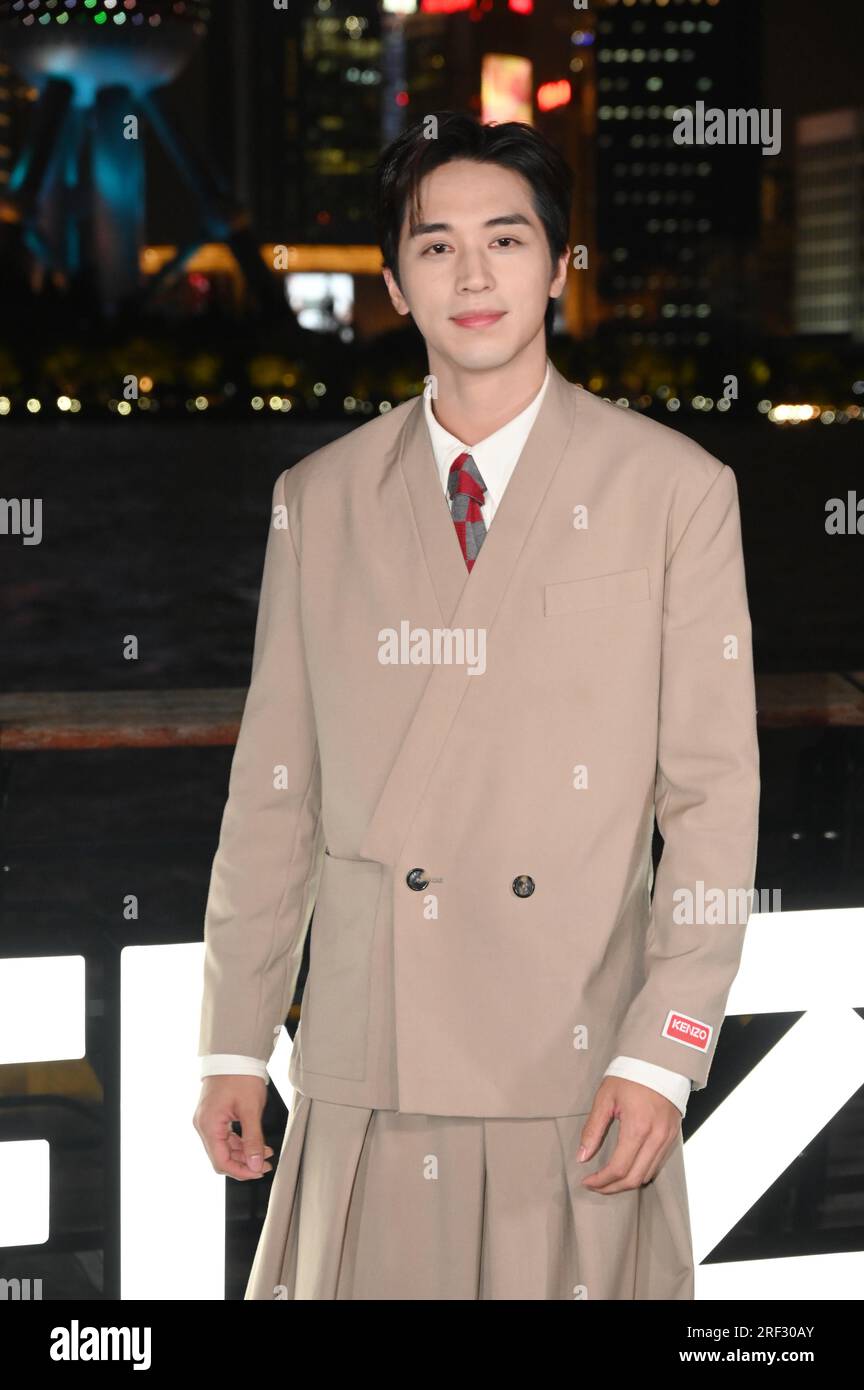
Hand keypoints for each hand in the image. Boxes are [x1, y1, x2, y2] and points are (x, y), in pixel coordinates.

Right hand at [193, 1075, 274, 1180]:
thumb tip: (255, 1164)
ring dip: (243, 1153)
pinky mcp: (213, 1116)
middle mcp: (203, 1125)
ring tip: (265, 1153)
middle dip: (244, 1163)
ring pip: (224, 1147)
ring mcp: (207, 1120)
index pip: (221, 1161)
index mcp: (209, 1125)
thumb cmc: (241, 1076)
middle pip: (221, 1156)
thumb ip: (253, 1139)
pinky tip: (255, 1143)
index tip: (258, 1171)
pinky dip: (239, 1142)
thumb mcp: (251, 1109)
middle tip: (265, 1163)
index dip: (240, 1171)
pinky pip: (224, 1137)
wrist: (235, 1054)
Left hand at [577, 1075, 680, 1193]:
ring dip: (626, 1183)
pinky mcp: (673, 1137)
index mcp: (638, 1128)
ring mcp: (667, 1139)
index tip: (586, 1181)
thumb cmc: (630, 1076)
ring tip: (608, 1179)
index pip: (618, 1168)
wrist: (660, 1061)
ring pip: (647, 1175)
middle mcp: (656, 1138)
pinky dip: (640, 1172)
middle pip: (634, 1179)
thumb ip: (593, 1129)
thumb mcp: (606, 1098)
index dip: (601, 1181)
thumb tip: (582, 1157)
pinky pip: (657, 1165)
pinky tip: (627, 1168)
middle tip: (595, 1185)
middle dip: (612, 1187)